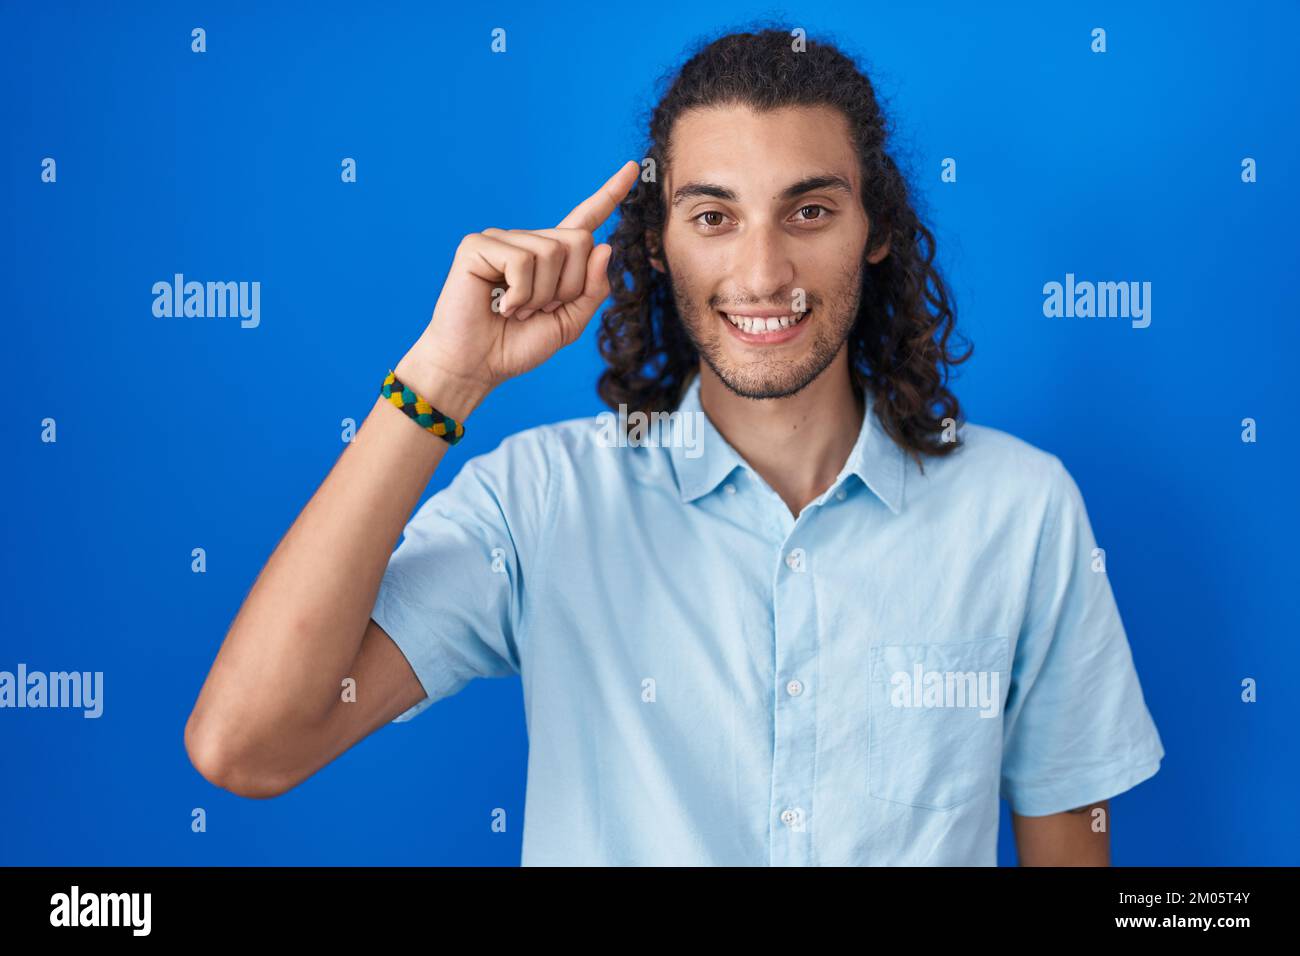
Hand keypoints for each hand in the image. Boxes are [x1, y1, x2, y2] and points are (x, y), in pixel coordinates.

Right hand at [395, 160, 640, 419]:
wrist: (477, 366)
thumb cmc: (515, 346)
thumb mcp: (568, 323)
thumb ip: (592, 290)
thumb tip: (604, 246)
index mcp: (551, 258)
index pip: (585, 220)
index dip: (609, 195)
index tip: (632, 169)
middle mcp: (528, 242)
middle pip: (579, 241)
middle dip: (568, 286)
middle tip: (538, 310)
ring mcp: (501, 240)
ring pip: (552, 251)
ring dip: (541, 294)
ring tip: (516, 310)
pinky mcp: (478, 245)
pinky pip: (522, 259)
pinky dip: (520, 292)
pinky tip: (501, 305)